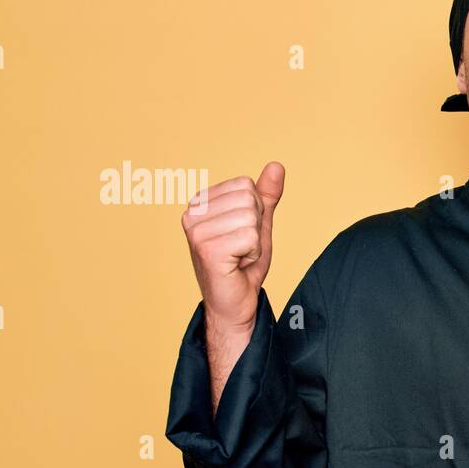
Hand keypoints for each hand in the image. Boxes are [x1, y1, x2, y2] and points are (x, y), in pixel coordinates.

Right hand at [181, 161, 285, 331]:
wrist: (236, 302)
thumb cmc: (243, 264)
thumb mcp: (259, 224)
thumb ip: (266, 196)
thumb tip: (276, 165)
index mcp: (200, 202)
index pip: (246, 185)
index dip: (255, 212)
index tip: (242, 234)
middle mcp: (191, 213)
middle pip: (249, 199)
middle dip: (256, 227)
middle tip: (241, 248)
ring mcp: (196, 231)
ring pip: (250, 218)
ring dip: (254, 242)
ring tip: (238, 257)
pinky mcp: (207, 249)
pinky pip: (250, 238)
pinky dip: (252, 255)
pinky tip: (237, 265)